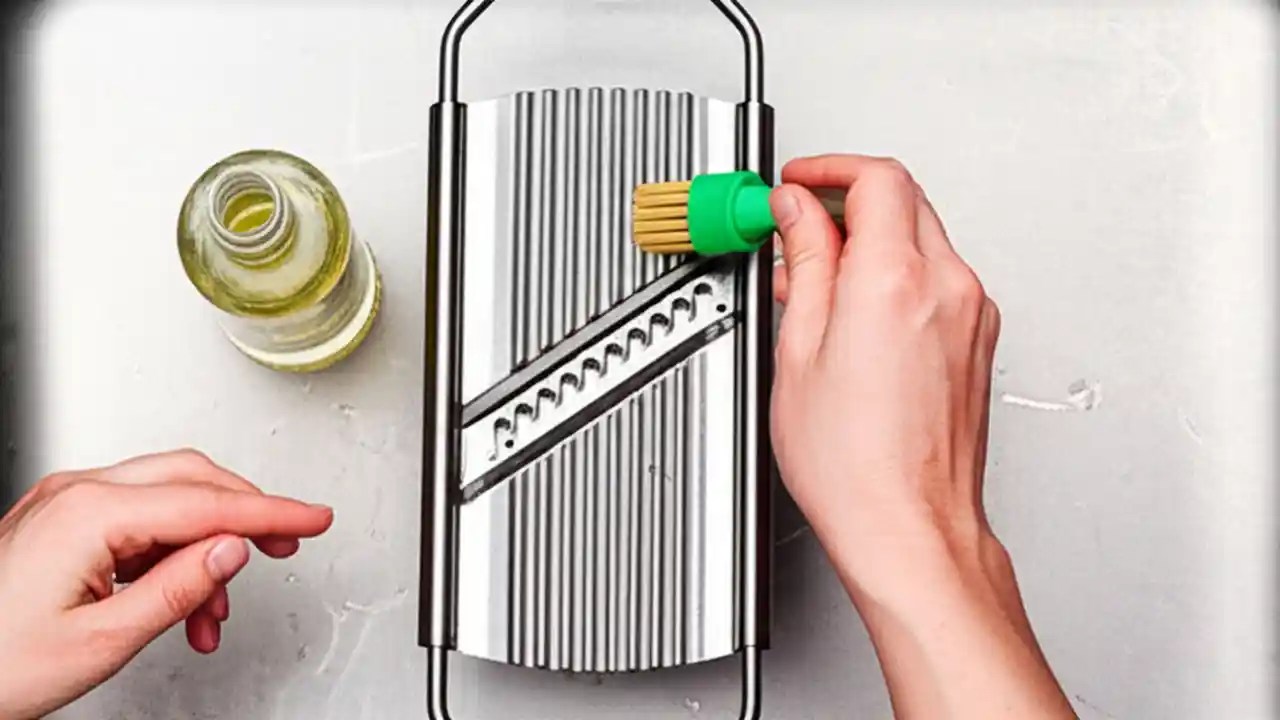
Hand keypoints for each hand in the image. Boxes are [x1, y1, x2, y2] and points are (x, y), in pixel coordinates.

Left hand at [0, 449, 333, 719]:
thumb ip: (177, 586)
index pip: (207, 504)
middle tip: (289, 545)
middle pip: (192, 480)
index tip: (314, 519)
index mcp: (89, 515)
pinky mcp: (61, 521)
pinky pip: (137, 518)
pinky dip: (171, 553)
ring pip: (168, 499)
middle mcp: (78, 494)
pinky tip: (179, 598)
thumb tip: (232, 547)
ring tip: (213, 612)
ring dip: (205, 548)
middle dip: (246, 514)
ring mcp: (66, 503)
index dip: (272, 514)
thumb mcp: (103, 639)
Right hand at [769, 154, 1072, 717]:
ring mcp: (972, 314)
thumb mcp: (799, 350)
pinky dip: (897, 274)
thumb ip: (805, 263)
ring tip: (817, 283)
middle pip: (903, 200)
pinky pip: (937, 278)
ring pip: (922, 237)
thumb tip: (798, 213)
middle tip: (797, 228)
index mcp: (895, 280)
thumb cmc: (855, 465)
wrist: (910, 526)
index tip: (797, 183)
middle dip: (846, 201)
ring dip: (871, 240)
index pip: (875, 178)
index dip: (828, 170)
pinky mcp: (979, 340)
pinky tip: (855, 313)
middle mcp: (947, 287)